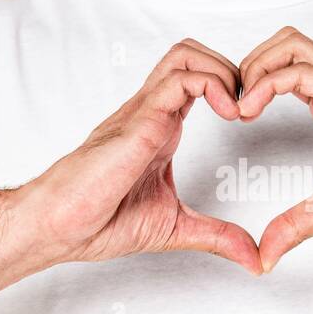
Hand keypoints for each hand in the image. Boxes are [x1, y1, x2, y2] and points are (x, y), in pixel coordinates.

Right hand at [10, 39, 261, 274]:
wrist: (59, 226)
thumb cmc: (99, 220)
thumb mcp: (175, 228)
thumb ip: (217, 236)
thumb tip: (253, 259)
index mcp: (161, 129)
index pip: (197, 80)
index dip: (231, 88)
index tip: (251, 120)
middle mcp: (152, 112)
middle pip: (192, 54)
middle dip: (232, 68)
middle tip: (249, 107)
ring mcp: (143, 112)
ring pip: (185, 55)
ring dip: (223, 71)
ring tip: (239, 109)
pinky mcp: (139, 121)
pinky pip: (178, 81)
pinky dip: (212, 86)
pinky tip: (228, 114)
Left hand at [237, 27, 312, 271]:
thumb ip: (295, 226)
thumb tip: (265, 256)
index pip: (282, 70)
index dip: (250, 85)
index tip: (230, 118)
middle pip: (282, 44)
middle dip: (246, 65)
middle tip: (228, 105)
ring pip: (290, 45)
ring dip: (254, 67)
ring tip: (238, 105)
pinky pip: (304, 71)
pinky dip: (269, 83)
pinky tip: (252, 110)